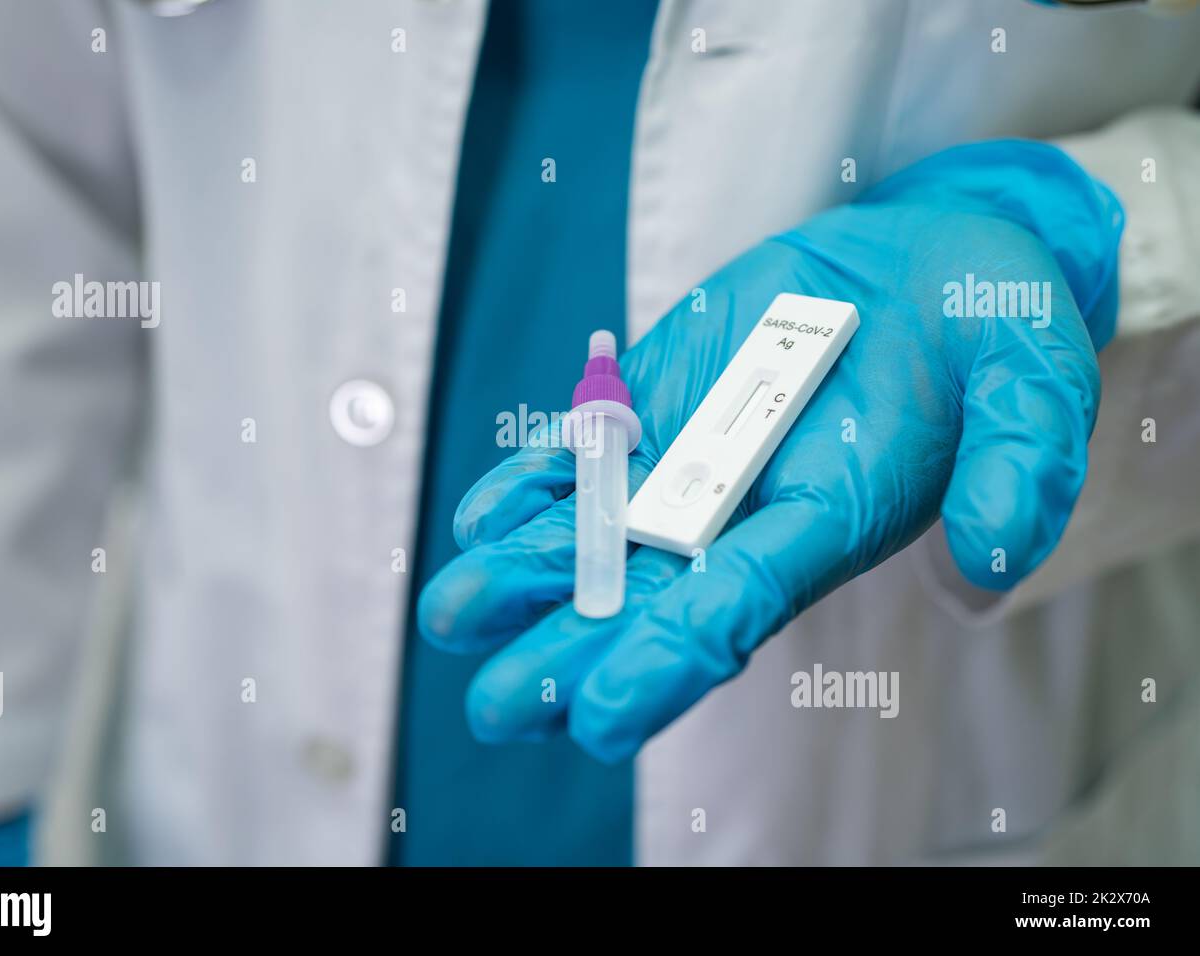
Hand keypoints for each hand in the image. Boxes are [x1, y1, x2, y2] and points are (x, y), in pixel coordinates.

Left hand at [418, 141, 1122, 762]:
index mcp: (830, 521)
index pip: (741, 607)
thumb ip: (1023, 467)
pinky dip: (534, 484)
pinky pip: (585, 454)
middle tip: (497, 708)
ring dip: (524, 576)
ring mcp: (690, 458)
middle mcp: (748, 510)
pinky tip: (480, 520)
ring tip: (452, 612)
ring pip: (596, 533)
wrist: (927, 265)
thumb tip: (992, 563)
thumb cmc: (989, 334)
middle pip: (645, 595)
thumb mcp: (1035, 381)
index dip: (670, 661)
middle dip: (569, 652)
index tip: (598, 717)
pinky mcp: (659, 403)